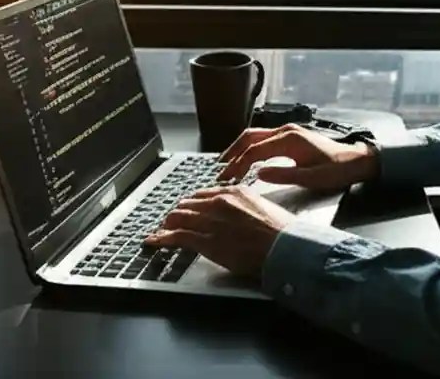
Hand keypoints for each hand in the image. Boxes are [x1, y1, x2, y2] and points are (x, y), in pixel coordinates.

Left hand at [145, 185, 293, 278]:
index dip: (194, 203)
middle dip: (178, 213)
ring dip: (168, 224)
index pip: (204, 194)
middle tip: (173, 221)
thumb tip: (240, 213)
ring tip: (161, 231)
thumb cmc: (281, 232)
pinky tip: (154, 240)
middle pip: (188, 203)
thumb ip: (246, 206)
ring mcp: (211, 221)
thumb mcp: (264, 207)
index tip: (190, 209)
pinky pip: (177, 236)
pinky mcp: (206, 241)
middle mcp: (219, 202)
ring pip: (178, 217)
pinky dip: (162, 238)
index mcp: (235, 192)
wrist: (285, 247)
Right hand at [215, 123, 378, 189]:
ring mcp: (288, 131)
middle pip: (250, 137)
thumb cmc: (336, 171)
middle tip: (220, 170)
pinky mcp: (291, 136)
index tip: (226, 178)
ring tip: (227, 165)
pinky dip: (251, 148)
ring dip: (239, 149)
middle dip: (232, 152)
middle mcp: (286, 131)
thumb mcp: (311, 178)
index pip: (254, 150)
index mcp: (289, 139)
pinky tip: (246, 160)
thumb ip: (284, 175)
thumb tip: (258, 173)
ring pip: (255, 136)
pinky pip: (264, 139)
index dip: (237, 164)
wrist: (356, 161)